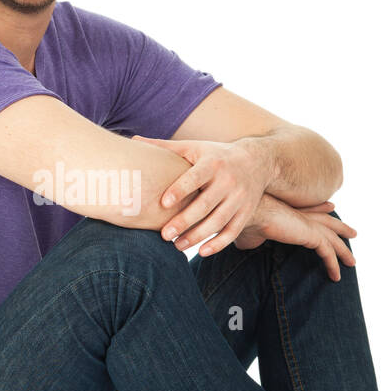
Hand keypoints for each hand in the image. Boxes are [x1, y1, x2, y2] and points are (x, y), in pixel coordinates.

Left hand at [130, 134, 272, 255]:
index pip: (195, 177)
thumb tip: (134, 138)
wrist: (257, 161)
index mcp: (212, 163)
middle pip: (206, 204)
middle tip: (164, 235)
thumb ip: (165, 147)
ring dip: (197, 237)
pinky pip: (232, 232)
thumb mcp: (194, 147)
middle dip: (185, 221)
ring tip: (176, 246)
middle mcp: (228, 181)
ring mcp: (239, 199)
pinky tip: (202, 252)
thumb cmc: (215, 155)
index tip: (163, 203)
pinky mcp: (246, 213)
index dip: (180, 190)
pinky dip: (218, 244)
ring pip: (218, 222)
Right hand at [238, 194, 357, 281]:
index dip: (320, 209)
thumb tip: (244, 244)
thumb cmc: (242, 223)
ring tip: (351, 261)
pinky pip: (327, 252)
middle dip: (339, 227)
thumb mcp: (248, 234)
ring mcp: (307, 224)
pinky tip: (336, 276)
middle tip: (352, 232)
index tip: (330, 207)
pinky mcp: (310, 234)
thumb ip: (253, 238)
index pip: (308, 210)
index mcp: (287, 210)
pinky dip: (333, 264)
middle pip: (326, 221)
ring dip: (343, 250)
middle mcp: (300, 214)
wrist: (247, 215)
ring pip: (332, 238)